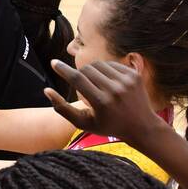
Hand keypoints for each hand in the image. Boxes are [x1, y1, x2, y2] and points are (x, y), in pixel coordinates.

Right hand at [45, 60, 162, 145]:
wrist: (141, 126)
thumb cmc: (108, 126)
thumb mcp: (82, 122)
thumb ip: (62, 108)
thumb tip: (46, 90)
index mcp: (101, 102)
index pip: (77, 79)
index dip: (63, 69)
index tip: (53, 62)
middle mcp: (115, 90)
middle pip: (86, 70)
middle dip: (79, 75)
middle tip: (83, 86)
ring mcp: (126, 81)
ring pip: (98, 65)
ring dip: (91, 71)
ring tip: (94, 84)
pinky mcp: (134, 75)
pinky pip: (112, 64)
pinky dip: (105, 70)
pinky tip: (107, 81)